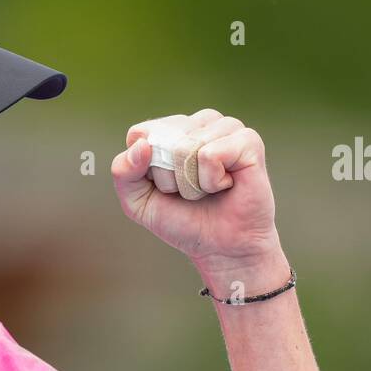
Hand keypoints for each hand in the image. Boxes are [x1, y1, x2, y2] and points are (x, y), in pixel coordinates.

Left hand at [110, 109, 281, 266]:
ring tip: (207, 189)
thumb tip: (142, 144)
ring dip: (190, 182)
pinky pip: (209, 155)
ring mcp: (225, 127)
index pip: (140, 134)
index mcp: (172, 129)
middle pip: (161, 141)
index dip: (145, 170)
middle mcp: (199, 122)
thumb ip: (123, 172)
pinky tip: (225, 185)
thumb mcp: (137, 201)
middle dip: (168, 178)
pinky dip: (211, 181)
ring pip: (185, 147)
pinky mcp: (248, 140)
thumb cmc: (182, 221)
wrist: (222, 249)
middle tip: (190, 192)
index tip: (165, 187)